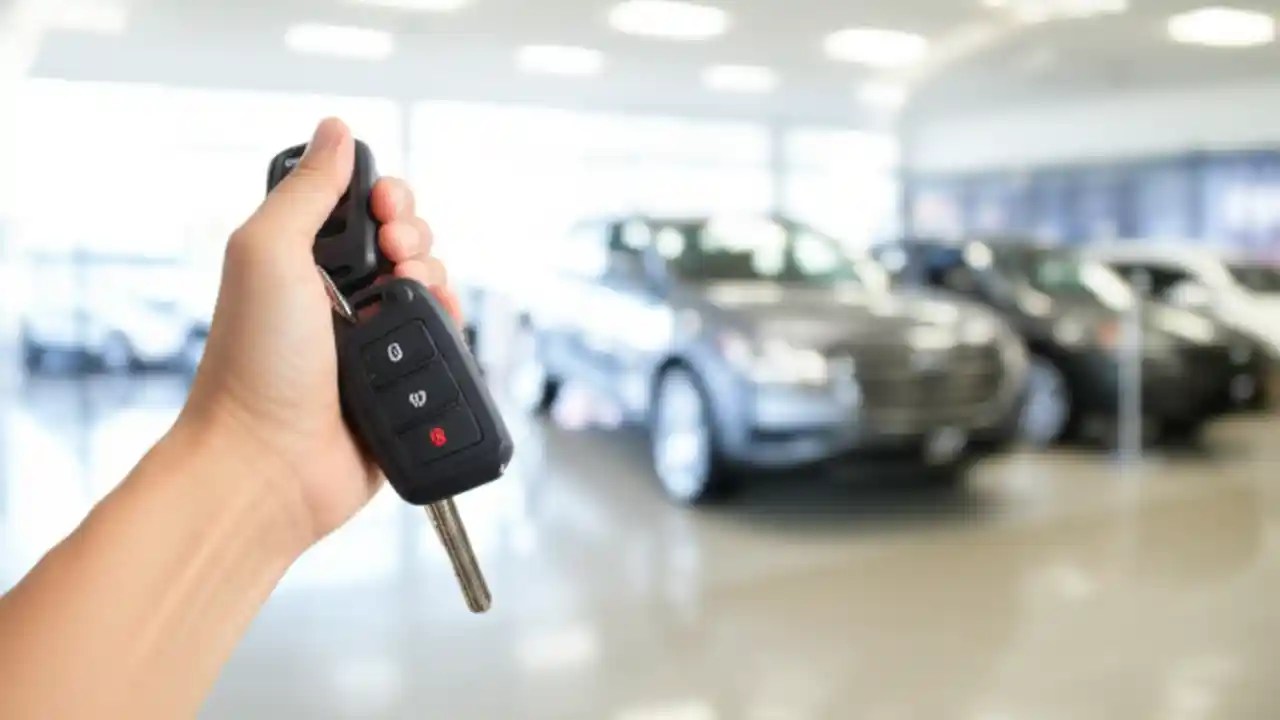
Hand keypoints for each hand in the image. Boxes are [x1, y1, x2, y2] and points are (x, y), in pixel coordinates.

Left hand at [181, 118, 455, 545]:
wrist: (269, 463)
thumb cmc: (254, 364)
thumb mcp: (268, 253)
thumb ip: (305, 190)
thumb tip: (335, 130)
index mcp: (302, 262)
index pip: (361, 207)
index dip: (385, 198)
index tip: (385, 209)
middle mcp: (340, 299)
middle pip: (409, 242)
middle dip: (416, 238)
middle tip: (397, 260)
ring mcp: (374, 344)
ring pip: (434, 291)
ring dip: (437, 283)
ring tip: (417, 300)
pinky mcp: (403, 385)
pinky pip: (446, 345)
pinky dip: (450, 331)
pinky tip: (436, 331)